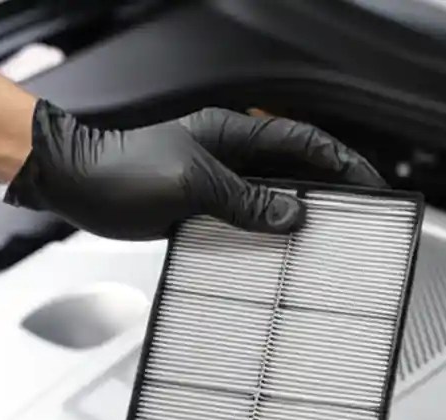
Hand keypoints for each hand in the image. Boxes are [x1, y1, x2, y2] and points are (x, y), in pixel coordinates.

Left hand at [3, 101, 385, 238]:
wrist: (74, 185)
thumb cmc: (120, 172)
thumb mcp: (191, 185)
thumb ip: (245, 200)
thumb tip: (294, 213)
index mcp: (231, 135)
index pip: (303, 143)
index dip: (342, 162)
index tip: (371, 183)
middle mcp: (228, 155)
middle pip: (294, 172)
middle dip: (330, 192)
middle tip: (361, 216)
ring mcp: (216, 182)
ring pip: (271, 200)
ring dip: (298, 219)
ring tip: (328, 241)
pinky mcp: (201, 208)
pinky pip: (246, 222)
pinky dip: (266, 237)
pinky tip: (277, 258)